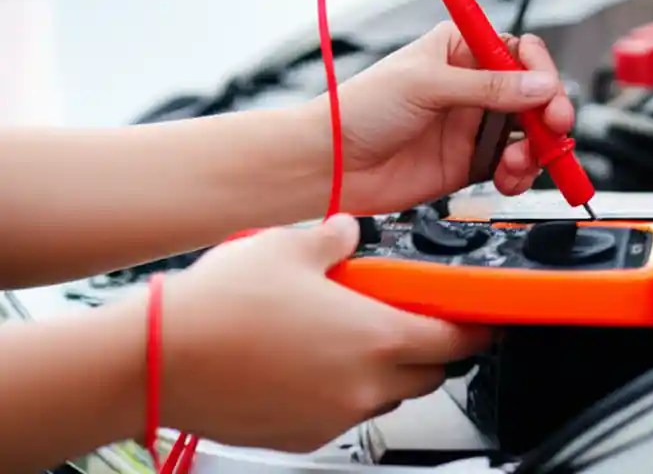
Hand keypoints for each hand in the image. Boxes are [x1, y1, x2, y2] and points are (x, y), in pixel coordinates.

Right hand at [158, 215, 488, 451]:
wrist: (159, 360)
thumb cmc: (222, 308)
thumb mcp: (290, 246)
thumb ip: (336, 239)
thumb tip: (349, 231)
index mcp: (379, 339)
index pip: (457, 341)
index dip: (475, 327)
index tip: (479, 318)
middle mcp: (365, 386)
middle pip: (430, 374)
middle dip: (432, 348)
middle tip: (412, 319)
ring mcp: (335, 417)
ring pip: (387, 395)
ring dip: (385, 369)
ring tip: (350, 334)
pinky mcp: (304, 436)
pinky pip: (344, 413)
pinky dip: (344, 390)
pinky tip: (312, 361)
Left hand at [308, 20, 574, 215]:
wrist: (330, 165)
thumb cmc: (360, 110)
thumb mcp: (427, 85)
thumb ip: (489, 87)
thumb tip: (540, 85)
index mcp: (459, 50)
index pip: (517, 50)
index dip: (538, 68)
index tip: (547, 88)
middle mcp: (472, 87)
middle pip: (532, 94)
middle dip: (550, 111)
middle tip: (554, 127)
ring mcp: (473, 127)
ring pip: (528, 133)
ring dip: (536, 148)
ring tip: (518, 161)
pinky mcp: (470, 164)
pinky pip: (511, 167)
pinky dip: (519, 174)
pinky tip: (507, 178)